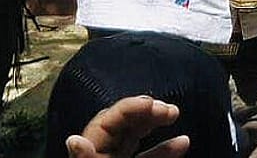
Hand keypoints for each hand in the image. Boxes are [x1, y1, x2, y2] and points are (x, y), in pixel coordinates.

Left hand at [65, 96, 189, 157]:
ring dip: (156, 123)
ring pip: (136, 136)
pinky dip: (164, 149)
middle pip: (123, 123)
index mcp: (92, 148)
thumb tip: (73, 141)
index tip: (152, 103)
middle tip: (168, 109)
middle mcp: (104, 151)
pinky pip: (147, 155)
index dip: (130, 108)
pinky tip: (183, 142)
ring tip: (174, 113)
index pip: (108, 120)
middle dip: (146, 111)